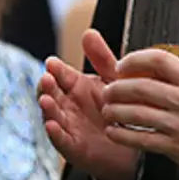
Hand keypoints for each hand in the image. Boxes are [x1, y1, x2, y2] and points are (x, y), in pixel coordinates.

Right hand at [39, 30, 138, 179]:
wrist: (132, 142)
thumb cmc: (119, 107)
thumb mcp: (113, 79)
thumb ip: (101, 58)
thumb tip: (88, 32)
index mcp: (75, 86)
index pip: (60, 75)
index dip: (55, 69)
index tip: (52, 63)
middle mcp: (67, 105)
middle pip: (51, 93)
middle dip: (47, 86)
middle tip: (47, 78)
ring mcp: (68, 126)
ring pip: (52, 115)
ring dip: (47, 108)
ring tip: (46, 100)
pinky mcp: (73, 147)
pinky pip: (61, 140)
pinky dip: (55, 134)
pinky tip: (52, 125)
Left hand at [101, 48, 178, 179]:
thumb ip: (176, 81)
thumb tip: (144, 71)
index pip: (159, 59)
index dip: (134, 59)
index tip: (121, 65)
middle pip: (141, 86)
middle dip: (116, 88)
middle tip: (108, 91)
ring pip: (136, 112)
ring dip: (115, 111)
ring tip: (108, 111)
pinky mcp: (175, 146)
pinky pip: (140, 138)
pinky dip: (121, 134)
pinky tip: (114, 131)